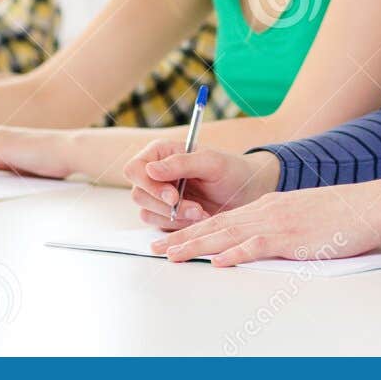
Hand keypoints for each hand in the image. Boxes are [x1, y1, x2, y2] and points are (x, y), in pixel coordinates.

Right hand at [122, 141, 278, 226]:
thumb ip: (181, 164)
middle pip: (139, 194)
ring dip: (175, 218)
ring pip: (147, 213)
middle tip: (196, 208)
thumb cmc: (231, 171)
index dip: (149, 185)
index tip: (173, 196)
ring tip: (202, 212)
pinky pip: (159, 226)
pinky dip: (179, 226)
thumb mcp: (212, 162)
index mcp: (161, 153)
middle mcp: (156, 174)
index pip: (135, 169)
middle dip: (167, 206)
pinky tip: (199, 218)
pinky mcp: (166, 215)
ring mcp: (159, 196)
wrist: (245, 193)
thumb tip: (150, 169)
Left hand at [153, 178, 380, 266]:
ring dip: (197, 246)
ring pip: (228, 234)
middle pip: (216, 225)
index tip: (171, 238)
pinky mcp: (292, 237)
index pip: (223, 218)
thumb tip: (260, 243)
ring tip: (171, 254)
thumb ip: (280, 227)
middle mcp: (267, 211)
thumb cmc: (341, 216)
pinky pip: (257, 246)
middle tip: (155, 246)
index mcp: (269, 207)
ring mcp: (278, 223)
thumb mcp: (303, 217)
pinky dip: (235, 254)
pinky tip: (217, 262)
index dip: (194, 229)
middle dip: (183, 237)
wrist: (367, 206)